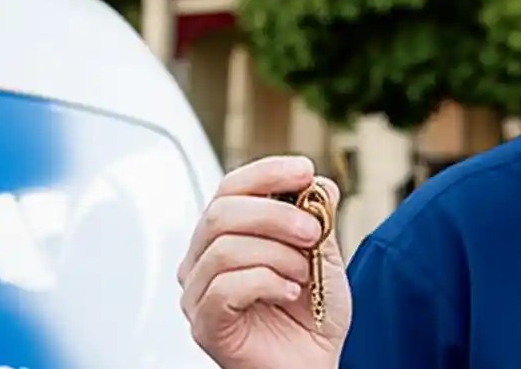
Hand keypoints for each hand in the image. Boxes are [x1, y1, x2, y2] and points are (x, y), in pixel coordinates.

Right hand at [178, 155, 351, 368]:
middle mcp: (203, 260)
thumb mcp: (323, 254)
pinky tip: (289, 293)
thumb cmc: (312, 315)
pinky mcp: (204, 324)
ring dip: (277, 255)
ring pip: (224, 248)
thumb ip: (317, 217)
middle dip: (276, 215)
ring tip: (303, 274)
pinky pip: (225, 288)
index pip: (231, 187)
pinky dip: (267, 282)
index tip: (305, 171)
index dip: (267, 171)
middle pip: (222, 212)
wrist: (314, 364)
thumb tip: (318, 182)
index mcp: (227, 235)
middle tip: (313, 232)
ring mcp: (198, 293)